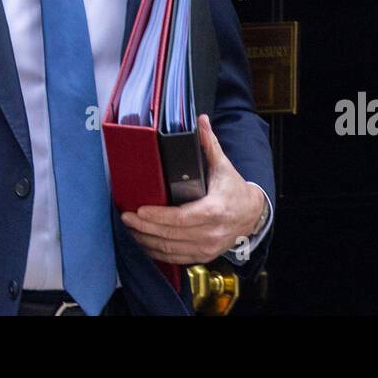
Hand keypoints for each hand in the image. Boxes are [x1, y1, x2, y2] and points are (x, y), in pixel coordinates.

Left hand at [120, 114, 265, 263]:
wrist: (251, 214)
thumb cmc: (234, 189)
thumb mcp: (223, 165)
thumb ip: (209, 144)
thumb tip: (201, 120)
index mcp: (214, 210)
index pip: (181, 218)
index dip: (158, 216)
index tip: (139, 210)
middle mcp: (210, 232)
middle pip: (171, 235)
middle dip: (144, 227)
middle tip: (126, 217)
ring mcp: (206, 247)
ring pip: (169, 249)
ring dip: (146, 240)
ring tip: (130, 228)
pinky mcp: (202, 255)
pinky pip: (175, 257)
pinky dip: (156, 251)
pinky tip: (143, 242)